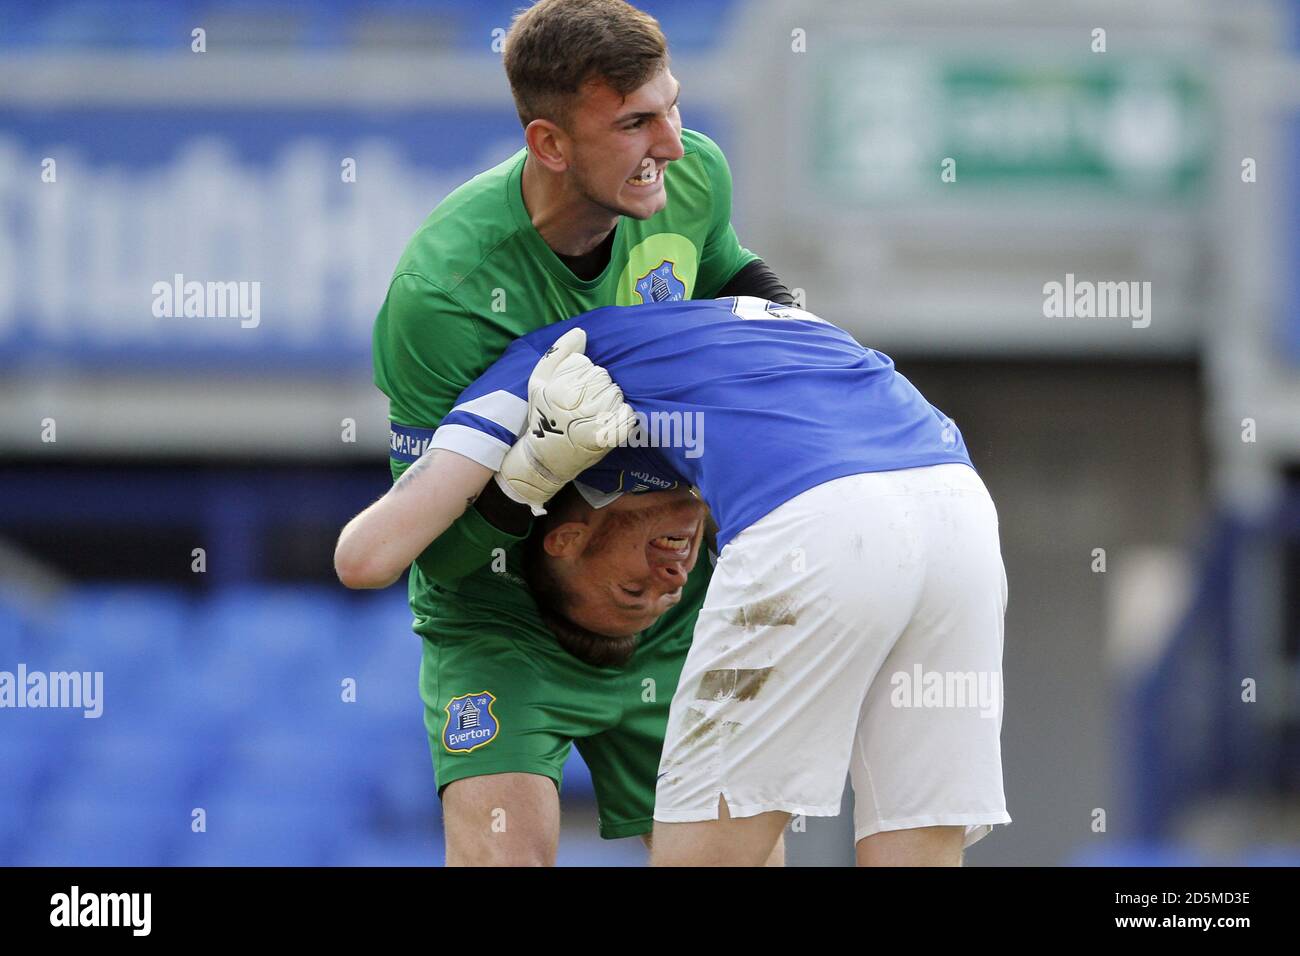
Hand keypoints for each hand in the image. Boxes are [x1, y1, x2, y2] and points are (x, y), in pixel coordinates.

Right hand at [495, 327, 635, 514]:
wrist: (545, 459)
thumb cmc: (542, 417)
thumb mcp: (538, 382)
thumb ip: (558, 353)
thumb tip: (581, 332)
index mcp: (562, 387)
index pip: (593, 368)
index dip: (587, 379)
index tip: (576, 396)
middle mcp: (579, 402)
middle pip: (606, 380)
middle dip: (600, 390)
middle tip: (585, 408)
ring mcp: (596, 420)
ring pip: (617, 394)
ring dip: (611, 403)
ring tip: (595, 416)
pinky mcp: (609, 437)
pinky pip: (628, 414)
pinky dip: (623, 417)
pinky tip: (608, 425)